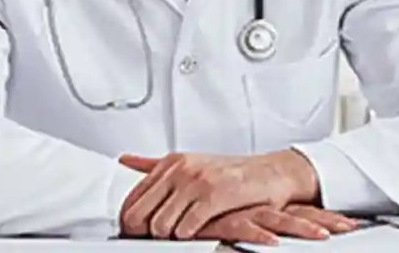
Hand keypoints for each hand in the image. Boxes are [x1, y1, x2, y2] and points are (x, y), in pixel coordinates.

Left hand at [118, 150, 320, 239]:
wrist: (273, 173)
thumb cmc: (233, 173)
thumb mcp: (190, 163)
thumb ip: (155, 165)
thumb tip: (125, 160)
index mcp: (171, 162)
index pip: (131, 199)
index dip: (132, 222)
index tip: (141, 232)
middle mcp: (180, 168)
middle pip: (139, 215)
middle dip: (145, 233)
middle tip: (160, 238)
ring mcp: (196, 181)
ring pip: (160, 225)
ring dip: (169, 236)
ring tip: (183, 234)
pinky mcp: (214, 195)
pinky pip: (185, 228)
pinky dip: (189, 236)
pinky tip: (198, 231)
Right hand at [195, 204, 360, 244]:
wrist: (182, 206)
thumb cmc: (210, 212)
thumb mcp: (239, 219)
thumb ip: (256, 224)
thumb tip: (276, 233)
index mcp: (266, 206)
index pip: (302, 211)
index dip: (326, 216)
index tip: (350, 223)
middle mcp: (259, 208)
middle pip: (299, 214)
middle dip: (326, 220)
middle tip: (351, 226)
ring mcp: (244, 214)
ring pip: (279, 221)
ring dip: (303, 228)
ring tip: (325, 235)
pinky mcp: (225, 222)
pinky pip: (245, 230)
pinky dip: (261, 236)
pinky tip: (275, 243)